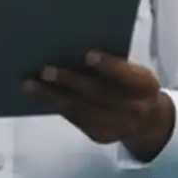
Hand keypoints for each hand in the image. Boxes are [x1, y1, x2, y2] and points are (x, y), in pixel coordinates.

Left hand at [24, 51, 174, 162]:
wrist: (148, 120)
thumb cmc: (132, 84)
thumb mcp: (134, 72)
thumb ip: (114, 62)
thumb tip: (75, 42)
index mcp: (145, 85)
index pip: (126, 76)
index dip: (108, 66)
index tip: (88, 54)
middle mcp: (134, 108)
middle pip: (98, 94)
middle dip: (70, 82)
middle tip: (45, 69)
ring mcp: (116, 126)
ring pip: (79, 110)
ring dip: (51, 96)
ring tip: (29, 83)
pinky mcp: (99, 136)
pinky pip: (73, 119)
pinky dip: (53, 105)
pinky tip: (37, 94)